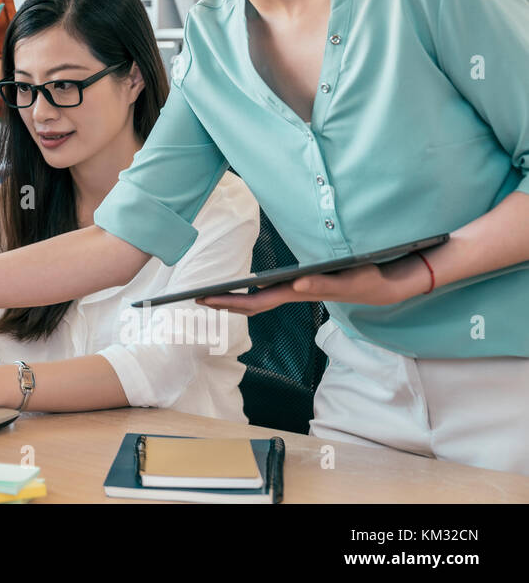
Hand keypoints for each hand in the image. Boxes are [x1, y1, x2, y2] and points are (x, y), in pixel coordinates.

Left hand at [196, 256, 429, 315]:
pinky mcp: (304, 286)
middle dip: (223, 302)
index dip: (230, 301)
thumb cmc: (366, 278)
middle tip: (194, 298)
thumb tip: (297, 284)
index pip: (256, 300)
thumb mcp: (348, 280)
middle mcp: (293, 293)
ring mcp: (298, 291)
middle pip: (252, 303)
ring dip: (234, 299)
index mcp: (298, 292)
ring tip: (210, 294)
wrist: (387, 285)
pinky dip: (252, 292)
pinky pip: (272, 292)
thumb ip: (324, 284)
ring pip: (260, 299)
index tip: (205, 299)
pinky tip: (241, 288)